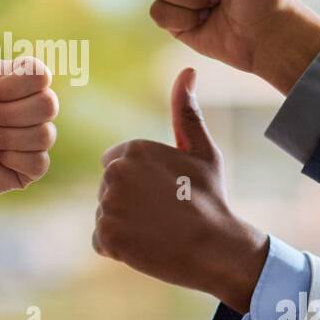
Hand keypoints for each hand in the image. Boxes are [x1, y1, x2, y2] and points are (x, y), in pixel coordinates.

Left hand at [0, 0, 57, 239]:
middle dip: (6, 114)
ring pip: (44, 134)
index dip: (12, 87)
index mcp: (21, 84)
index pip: (43, 76)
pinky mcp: (30, 170)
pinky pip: (39, 163)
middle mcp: (32, 109)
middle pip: (49, 105)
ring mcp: (34, 140)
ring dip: (4, 138)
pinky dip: (10, 160)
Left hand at [93, 67, 268, 311]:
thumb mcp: (202, 151)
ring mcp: (109, 204)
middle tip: (162, 214)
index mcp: (134, 149)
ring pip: (105, 215)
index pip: (115, 164)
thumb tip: (187, 71)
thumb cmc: (211, 198)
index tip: (164, 194)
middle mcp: (116, 172)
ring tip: (156, 230)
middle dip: (128, 203)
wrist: (217, 248)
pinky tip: (146, 246)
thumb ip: (186, 112)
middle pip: (108, 189)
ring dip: (124, 226)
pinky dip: (119, 249)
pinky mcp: (106, 235)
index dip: (139, 182)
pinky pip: (101, 241)